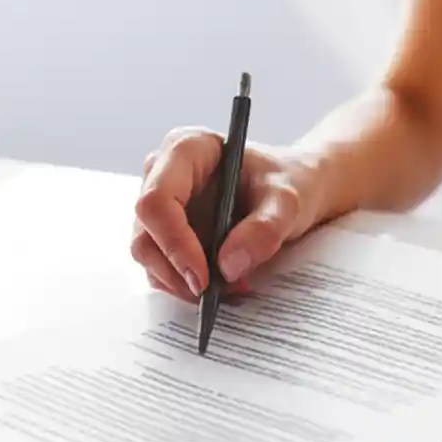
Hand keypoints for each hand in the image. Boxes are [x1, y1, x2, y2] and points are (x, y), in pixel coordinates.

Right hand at [131, 127, 318, 300]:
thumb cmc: (289, 182)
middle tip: (219, 292)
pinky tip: (223, 283)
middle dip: (179, 271)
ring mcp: (161, 206)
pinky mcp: (166, 232)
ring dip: (184, 282)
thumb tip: (228, 265)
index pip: (156, 201)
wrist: (295, 190)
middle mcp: (163, 174)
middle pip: (146, 234)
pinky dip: (188, 283)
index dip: (174, 243)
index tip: (203, 279)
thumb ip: (264, 229)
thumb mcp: (288, 201)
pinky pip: (161, 267)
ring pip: (149, 256)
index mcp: (185, 150)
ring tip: (231, 286)